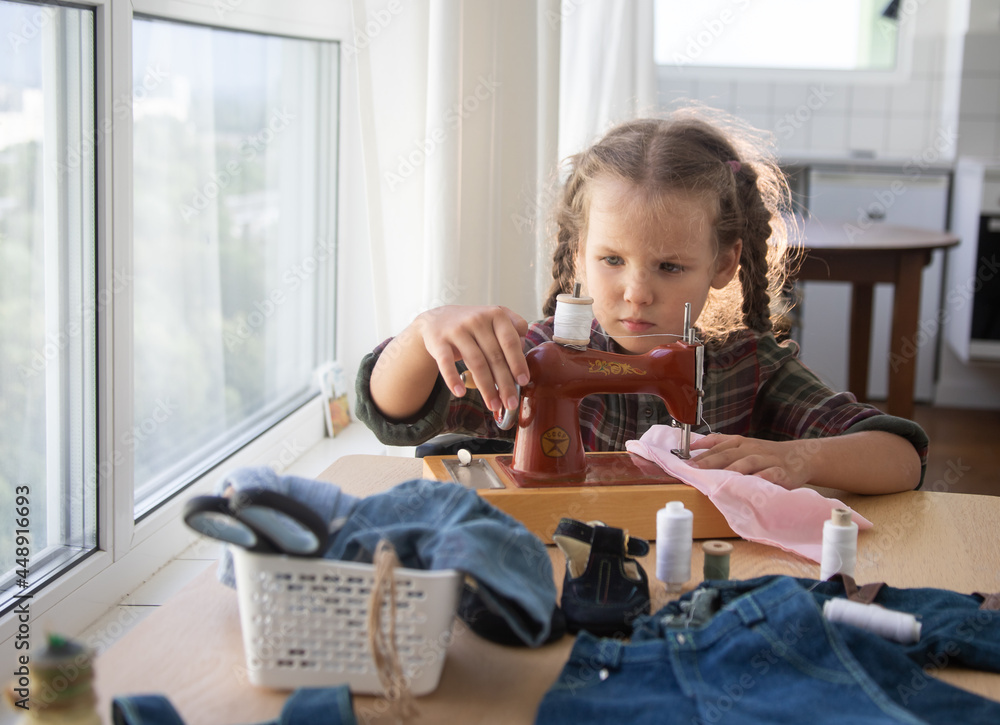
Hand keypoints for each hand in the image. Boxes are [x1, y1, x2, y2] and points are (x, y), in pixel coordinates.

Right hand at [414, 305, 529, 413]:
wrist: (437, 319)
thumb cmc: (473, 326)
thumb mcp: (495, 320)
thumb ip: (513, 333)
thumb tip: (521, 358)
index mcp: (495, 315)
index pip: (510, 342)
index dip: (517, 363)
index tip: (523, 381)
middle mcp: (477, 320)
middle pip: (494, 356)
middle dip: (505, 383)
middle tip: (511, 403)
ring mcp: (457, 330)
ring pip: (475, 362)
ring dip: (486, 387)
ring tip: (494, 405)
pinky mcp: (438, 341)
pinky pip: (446, 363)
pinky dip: (453, 379)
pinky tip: (460, 393)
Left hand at [688, 434, 816, 489]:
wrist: (800, 457)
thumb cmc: (766, 454)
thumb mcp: (743, 444)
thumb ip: (720, 443)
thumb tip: (695, 445)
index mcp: (741, 443)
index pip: (718, 447)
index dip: (701, 454)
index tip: (684, 463)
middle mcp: (753, 449)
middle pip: (729, 454)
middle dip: (710, 462)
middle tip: (694, 470)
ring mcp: (768, 460)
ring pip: (749, 462)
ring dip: (733, 469)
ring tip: (719, 478)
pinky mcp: (783, 473)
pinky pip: (772, 474)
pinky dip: (763, 477)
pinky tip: (753, 482)